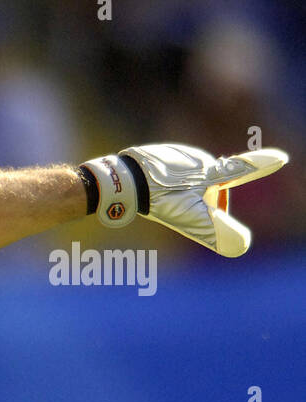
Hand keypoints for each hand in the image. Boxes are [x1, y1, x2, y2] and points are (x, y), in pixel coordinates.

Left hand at [81, 144, 288, 256]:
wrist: (121, 180)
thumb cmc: (158, 198)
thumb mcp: (191, 218)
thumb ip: (217, 231)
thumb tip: (241, 247)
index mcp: (211, 172)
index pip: (242, 170)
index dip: (261, 166)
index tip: (280, 158)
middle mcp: (199, 158)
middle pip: (209, 189)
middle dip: (200, 205)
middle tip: (177, 210)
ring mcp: (178, 154)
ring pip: (188, 185)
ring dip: (180, 197)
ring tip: (161, 203)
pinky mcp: (159, 155)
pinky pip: (168, 177)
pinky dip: (164, 189)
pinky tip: (150, 194)